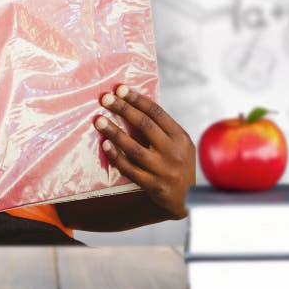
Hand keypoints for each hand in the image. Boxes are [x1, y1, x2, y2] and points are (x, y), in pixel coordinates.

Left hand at [94, 85, 195, 218]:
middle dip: (123, 109)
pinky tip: (106, 145)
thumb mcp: (180, 144)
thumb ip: (162, 128)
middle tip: (105, 98)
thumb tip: (132, 104)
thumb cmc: (179, 164)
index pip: (156, 112)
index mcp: (180, 137)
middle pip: (145, 125)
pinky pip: (131, 169)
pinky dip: (117, 157)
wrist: (189, 199)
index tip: (120, 89)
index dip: (137, 99)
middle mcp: (174, 152)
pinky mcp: (154, 186)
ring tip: (99, 121)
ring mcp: (164, 170)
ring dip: (115, 132)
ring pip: (134, 148)